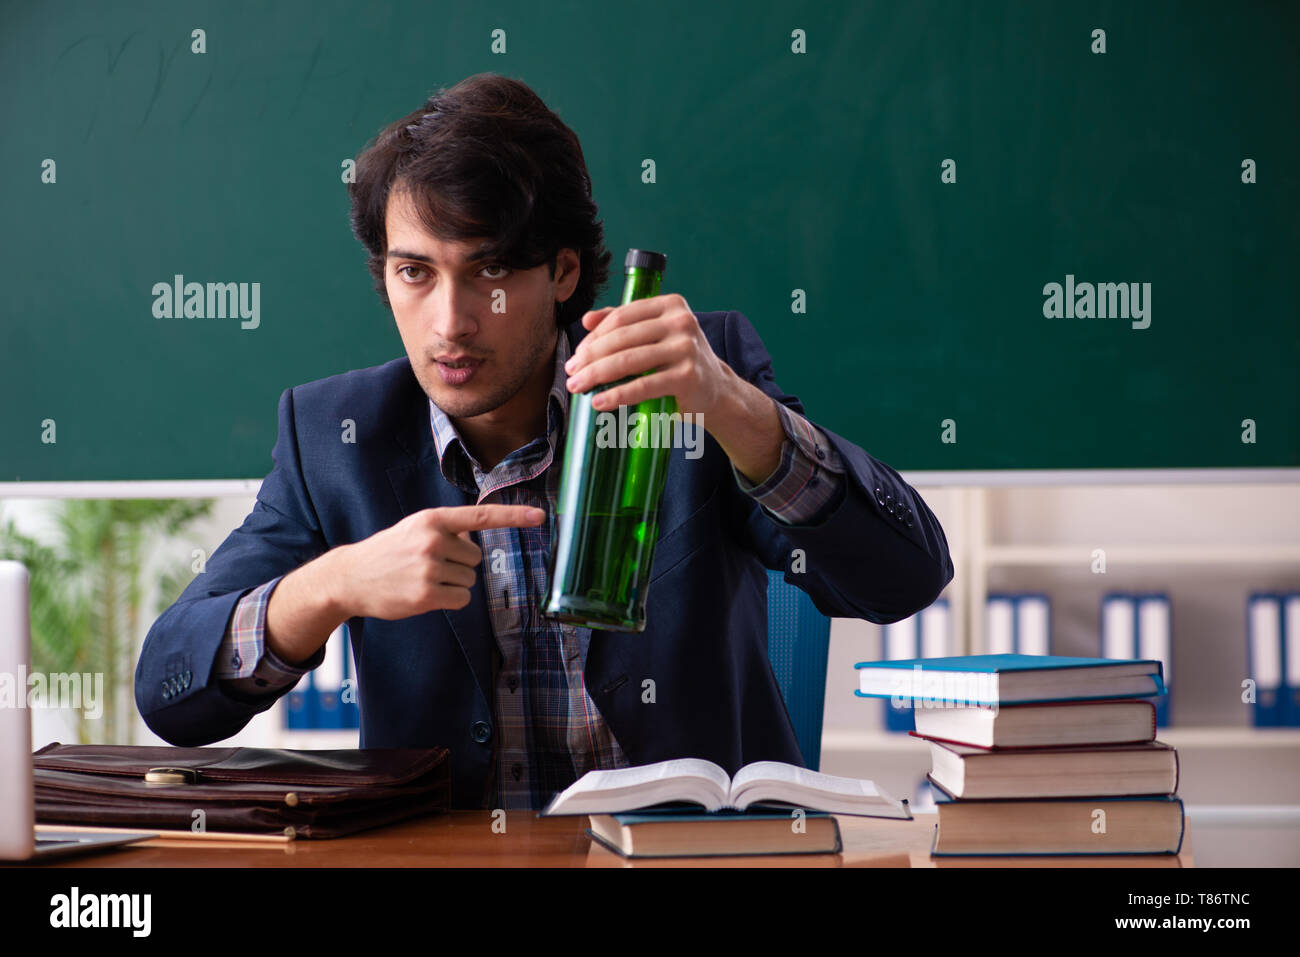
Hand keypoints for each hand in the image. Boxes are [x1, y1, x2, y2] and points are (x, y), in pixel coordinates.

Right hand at [336, 504, 543, 619]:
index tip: (541, 516)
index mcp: (433, 519)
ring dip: (452, 584)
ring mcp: (429, 568)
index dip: (514, 516)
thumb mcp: (415, 529)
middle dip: (458, 565)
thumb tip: (476, 544)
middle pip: (476, 559)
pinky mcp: (426, 594)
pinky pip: (461, 599)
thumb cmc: (388, 552)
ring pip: (469, 581)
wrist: (351, 577)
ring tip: (421, 579)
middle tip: (427, 566)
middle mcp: (433, 540)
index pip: (482, 516)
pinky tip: (425, 595)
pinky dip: (450, 601)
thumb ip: (447, 531)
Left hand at [563, 293, 736, 416]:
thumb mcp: (658, 334)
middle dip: (590, 357)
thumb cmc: (680, 361)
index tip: (576, 355)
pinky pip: (643, 386)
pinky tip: (599, 402)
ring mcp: (686, 348)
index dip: (594, 336)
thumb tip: (587, 319)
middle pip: (621, 338)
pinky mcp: (688, 376)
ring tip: (578, 387)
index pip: (622, 317)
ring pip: (628, 361)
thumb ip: (626, 323)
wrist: (717, 390)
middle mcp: (681, 321)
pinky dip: (617, 395)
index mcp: (671, 305)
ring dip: (596, 375)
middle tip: (571, 373)